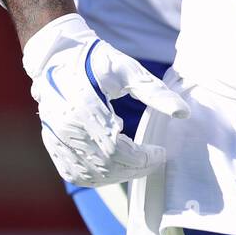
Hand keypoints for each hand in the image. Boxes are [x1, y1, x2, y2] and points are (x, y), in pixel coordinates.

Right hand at [23, 13, 188, 186]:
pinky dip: (97, 178)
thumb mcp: (127, 69)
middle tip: (155, 160)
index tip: (161, 152)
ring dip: (118, 176)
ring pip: (89, 174)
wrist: (58, 56)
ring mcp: (56, 138)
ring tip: (138, 164)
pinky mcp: (52, 143)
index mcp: (84, 108)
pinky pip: (73, 173)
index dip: (142, 158)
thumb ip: (155, 92)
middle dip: (135, 168)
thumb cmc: (96, 60)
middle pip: (105, 165)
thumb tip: (183, 113)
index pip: (117, 149)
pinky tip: (115, 169)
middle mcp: (67, 128)